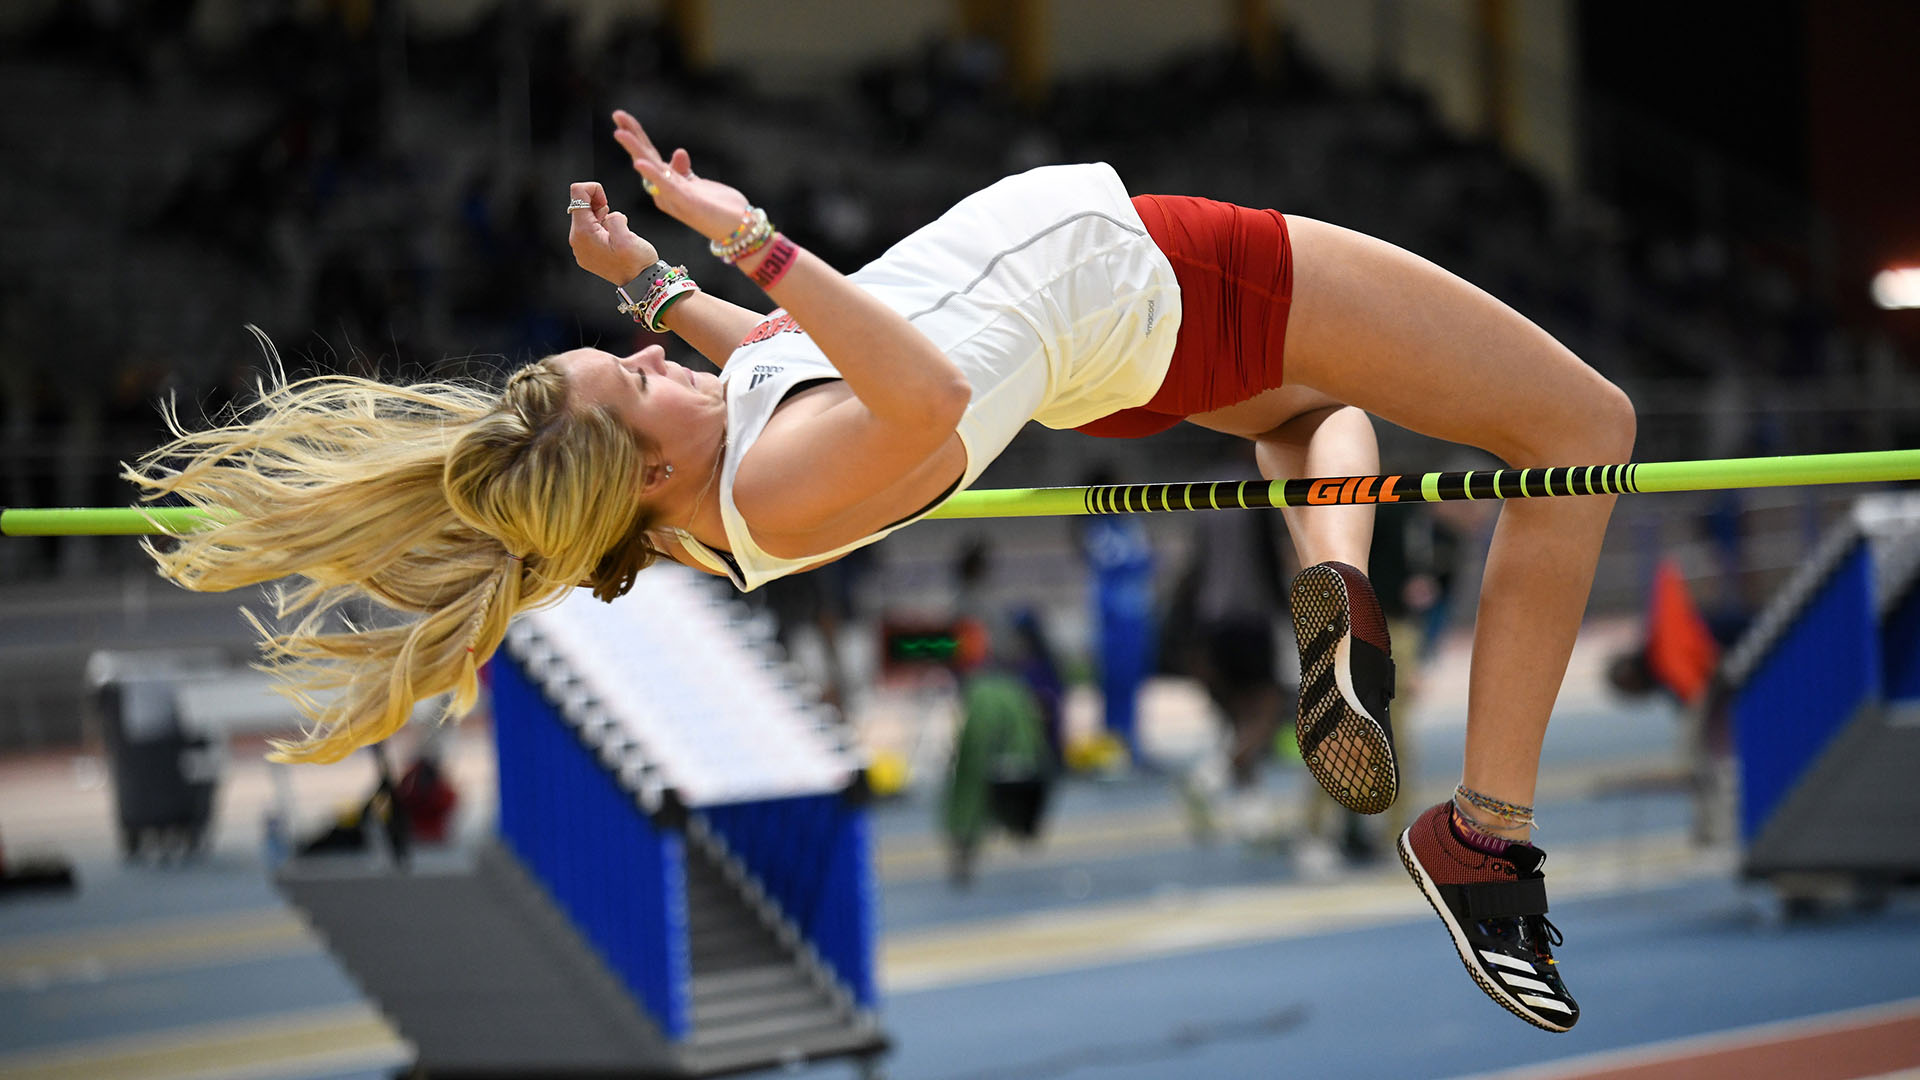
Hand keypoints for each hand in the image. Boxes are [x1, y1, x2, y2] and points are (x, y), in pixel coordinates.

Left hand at [566, 180, 656, 284]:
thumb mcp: (627, 237)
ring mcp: (581, 247)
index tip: (608, 204)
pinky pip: (590, 230)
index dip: (594, 190)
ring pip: (585, 217)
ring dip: (601, 217)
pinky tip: (613, 238)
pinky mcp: (588, 252)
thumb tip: (608, 216)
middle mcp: (577, 240)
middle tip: (614, 219)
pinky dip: (602, 227)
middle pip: (579, 205)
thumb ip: (614, 218)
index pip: (577, 194)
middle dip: (598, 204)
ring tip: (616, 230)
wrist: (641, 284)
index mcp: (583, 233)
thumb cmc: (636, 263)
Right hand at [611, 110, 752, 243]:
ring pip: (650, 169)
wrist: (739, 230)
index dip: (637, 136)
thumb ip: (683, 170)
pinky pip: (666, 186)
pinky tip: (640, 164)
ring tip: (620, 133)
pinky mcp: (686, 203)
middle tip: (617, 115)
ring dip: (635, 150)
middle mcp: (665, 192)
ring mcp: (674, 198)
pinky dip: (653, 175)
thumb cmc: (718, 208)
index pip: (649, 156)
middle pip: (645, 159)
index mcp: (667, 185)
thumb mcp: (697, 184)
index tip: (623, 117)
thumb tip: (678, 151)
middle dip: (631, 137)